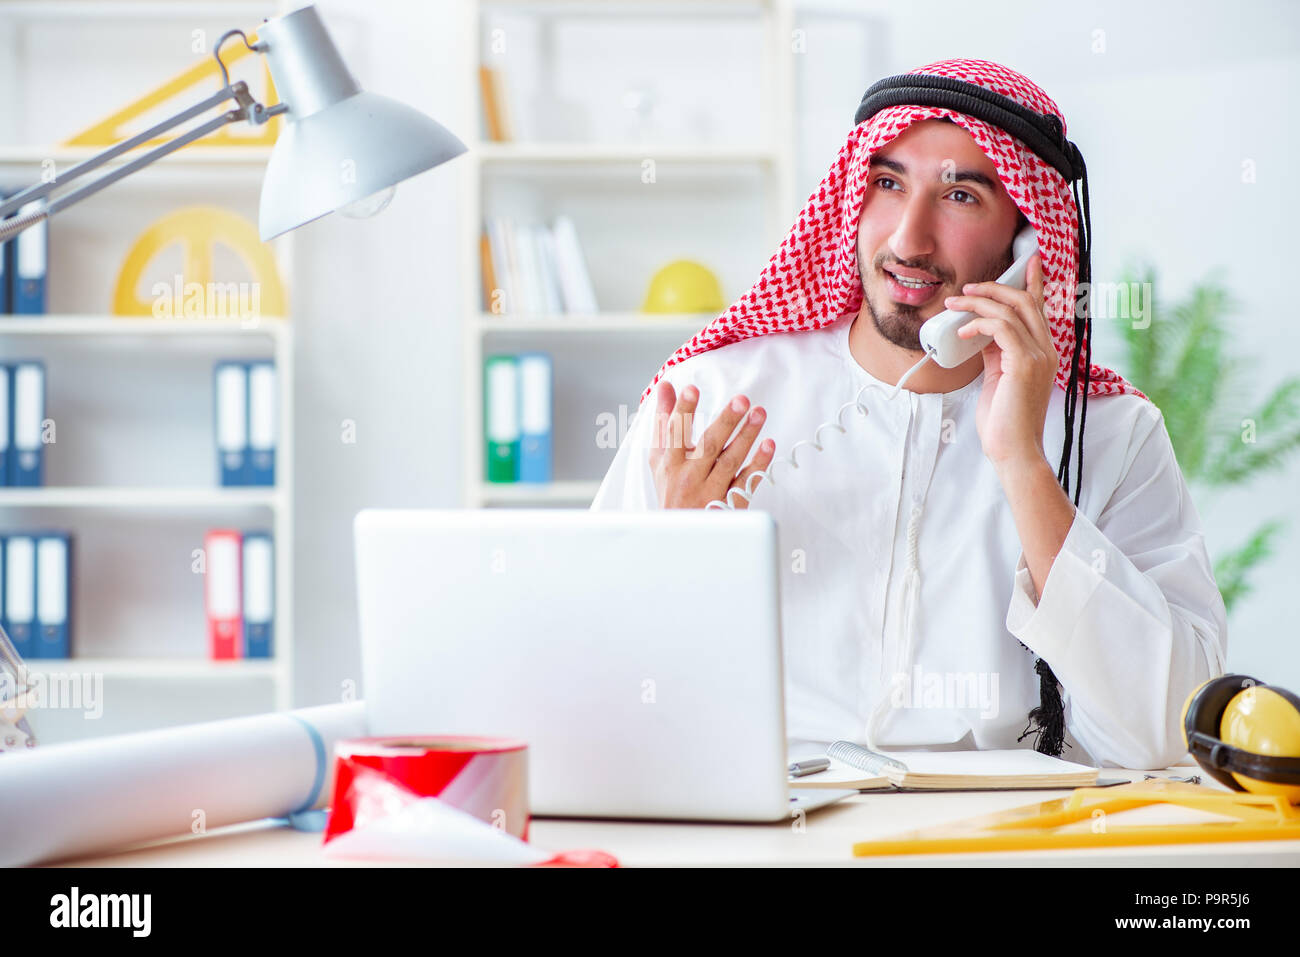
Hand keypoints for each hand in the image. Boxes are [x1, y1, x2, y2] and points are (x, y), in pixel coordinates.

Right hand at [648, 381, 774, 508]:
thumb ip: (665, 420)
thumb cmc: (671, 488)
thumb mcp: (661, 456)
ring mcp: (711, 492)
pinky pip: (746, 482)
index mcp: (670, 463)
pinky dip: (758, 464)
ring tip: (759, 413)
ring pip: (730, 462)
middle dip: (725, 422)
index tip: (692, 389)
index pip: (675, 433)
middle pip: (708, 446)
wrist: (680, 534)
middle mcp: (689, 477)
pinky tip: (768, 445)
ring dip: (746, 436)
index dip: (682, 411)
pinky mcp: (730, 504)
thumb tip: (665, 386)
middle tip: (741, 400)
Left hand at [944, 252, 1058, 469]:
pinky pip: (1002, 329)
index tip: (1026, 262)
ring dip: (979, 303)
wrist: (1014, 450)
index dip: (1033, 283)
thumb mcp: (998, 377)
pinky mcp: (1024, 364)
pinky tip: (962, 331)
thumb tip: (980, 331)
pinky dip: (979, 324)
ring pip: (1012, 311)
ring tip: (955, 304)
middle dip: (995, 288)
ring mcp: (1038, 356)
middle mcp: (1046, 350)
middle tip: (968, 288)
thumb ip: (995, 352)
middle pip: (1026, 302)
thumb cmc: (1004, 420)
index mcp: (1043, 352)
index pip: (1039, 309)